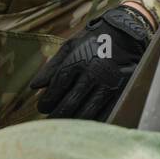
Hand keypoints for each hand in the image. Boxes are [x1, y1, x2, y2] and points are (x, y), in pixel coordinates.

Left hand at [30, 5, 151, 120]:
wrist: (125, 35)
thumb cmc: (92, 41)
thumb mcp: (70, 46)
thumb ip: (52, 67)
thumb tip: (34, 87)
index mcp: (78, 60)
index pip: (58, 86)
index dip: (47, 100)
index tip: (41, 107)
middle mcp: (93, 73)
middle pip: (70, 102)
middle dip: (57, 114)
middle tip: (50, 119)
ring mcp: (108, 83)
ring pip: (86, 111)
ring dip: (72, 120)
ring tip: (64, 123)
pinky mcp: (120, 91)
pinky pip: (103, 112)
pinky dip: (91, 120)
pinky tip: (83, 122)